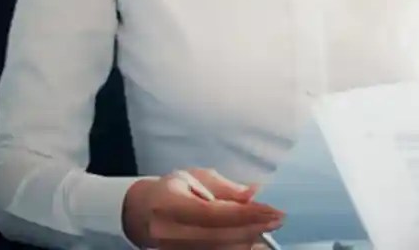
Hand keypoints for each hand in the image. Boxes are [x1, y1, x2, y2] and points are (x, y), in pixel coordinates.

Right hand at [122, 167, 283, 248]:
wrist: (141, 213)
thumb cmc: (170, 190)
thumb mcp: (194, 177)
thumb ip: (224, 188)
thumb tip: (254, 193)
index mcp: (170, 204)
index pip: (214, 213)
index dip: (246, 214)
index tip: (272, 211)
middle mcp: (169, 231)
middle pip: (219, 237)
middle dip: (253, 228)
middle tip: (277, 219)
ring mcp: (173, 249)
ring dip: (247, 240)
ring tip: (265, 226)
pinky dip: (235, 247)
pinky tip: (249, 238)